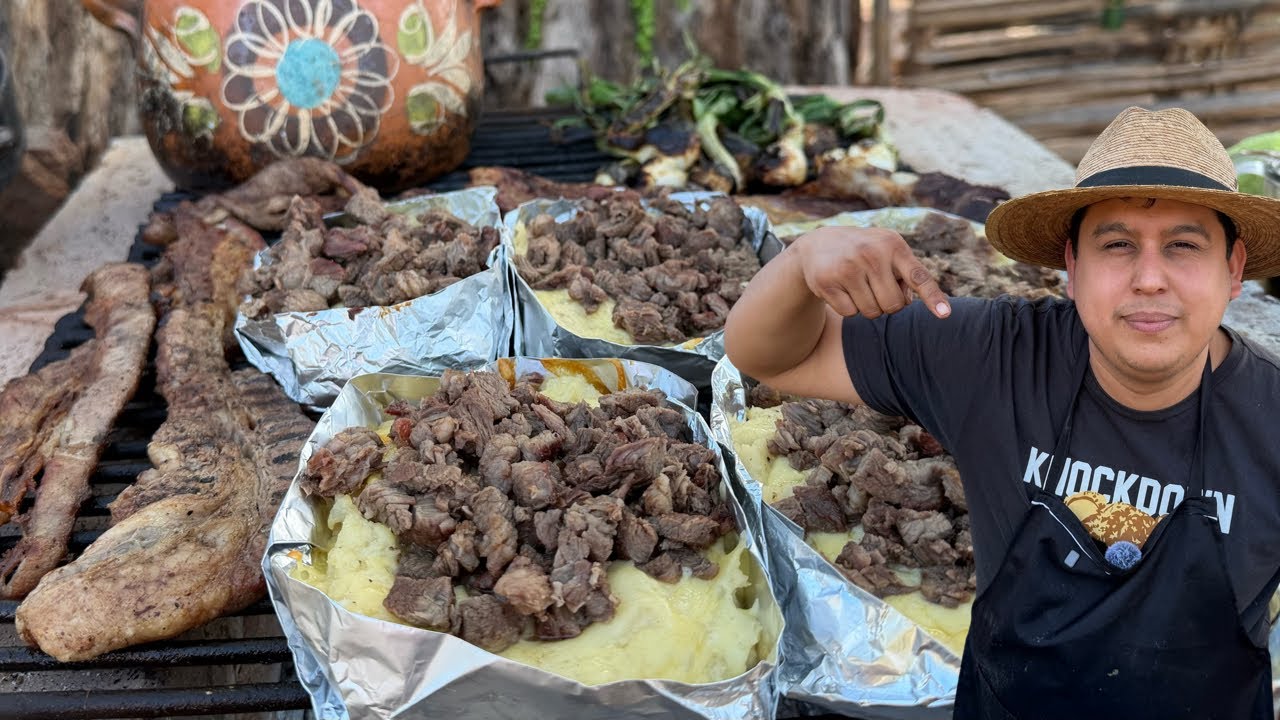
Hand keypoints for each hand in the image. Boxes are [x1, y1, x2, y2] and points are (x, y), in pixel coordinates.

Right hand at [792, 226, 950, 318]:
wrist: (818, 244)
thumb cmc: (864, 251)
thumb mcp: (888, 250)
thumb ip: (907, 272)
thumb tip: (914, 302)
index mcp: (893, 244)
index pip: (918, 276)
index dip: (932, 297)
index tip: (945, 314)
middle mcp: (871, 254)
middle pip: (894, 305)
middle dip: (887, 304)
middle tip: (875, 287)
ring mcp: (847, 267)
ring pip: (871, 312)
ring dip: (867, 306)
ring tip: (857, 285)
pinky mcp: (826, 281)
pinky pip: (849, 313)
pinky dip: (847, 307)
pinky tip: (841, 288)